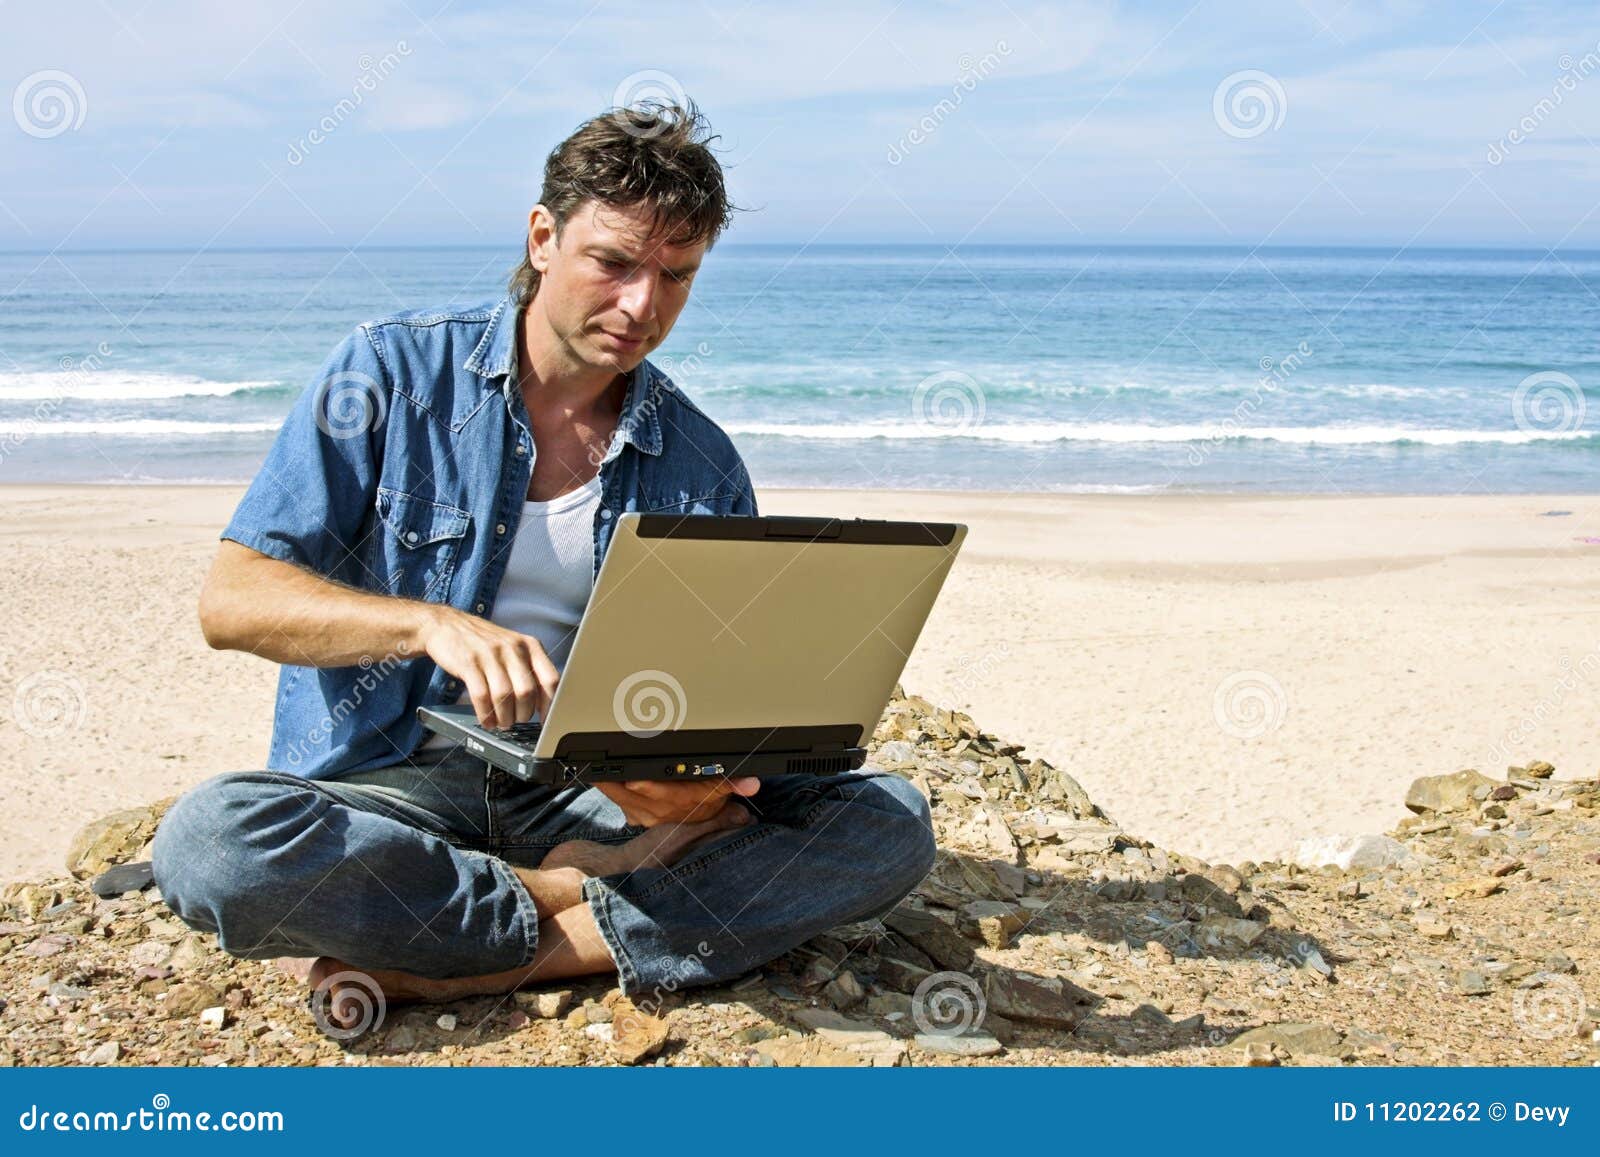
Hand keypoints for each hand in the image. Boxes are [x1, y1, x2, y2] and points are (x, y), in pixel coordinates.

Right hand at [417, 605, 558, 728]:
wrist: (446, 624)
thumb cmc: (484, 642)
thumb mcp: (512, 647)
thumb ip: (528, 670)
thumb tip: (542, 705)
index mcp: (530, 645)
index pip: (550, 679)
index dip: (550, 704)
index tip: (545, 720)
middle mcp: (513, 648)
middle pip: (527, 691)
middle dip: (523, 714)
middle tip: (516, 722)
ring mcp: (490, 654)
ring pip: (504, 695)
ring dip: (504, 717)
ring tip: (501, 724)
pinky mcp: (469, 662)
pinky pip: (481, 695)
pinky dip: (485, 714)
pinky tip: (486, 720)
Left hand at [597, 775, 760, 826]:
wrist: (699, 824)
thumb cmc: (707, 800)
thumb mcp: (722, 788)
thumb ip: (735, 783)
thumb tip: (751, 783)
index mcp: (678, 801)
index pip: (659, 794)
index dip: (643, 787)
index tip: (631, 778)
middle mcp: (658, 811)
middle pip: (629, 793)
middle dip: (614, 778)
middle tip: (597, 762)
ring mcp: (644, 814)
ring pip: (618, 797)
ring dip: (606, 783)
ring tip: (591, 766)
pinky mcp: (634, 814)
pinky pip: (616, 801)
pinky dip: (608, 788)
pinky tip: (598, 775)